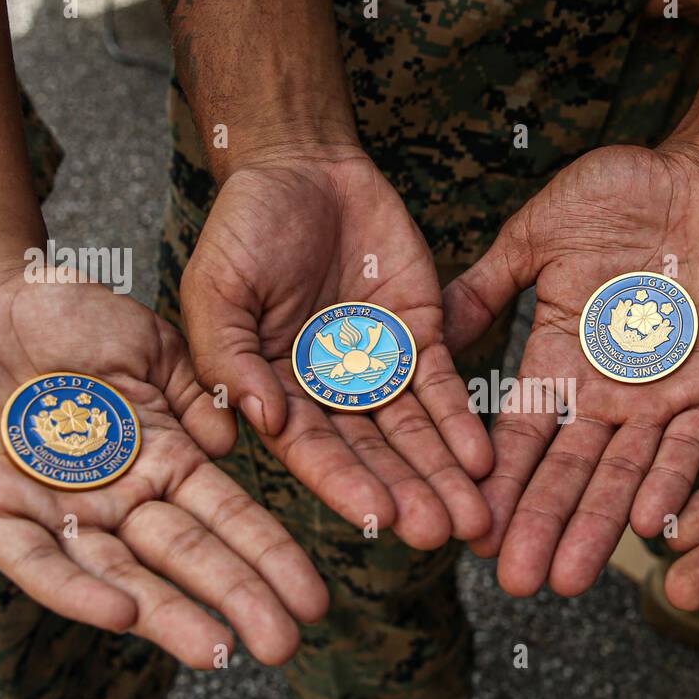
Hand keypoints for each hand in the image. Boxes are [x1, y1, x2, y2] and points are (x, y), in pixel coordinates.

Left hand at [0, 270, 326, 667]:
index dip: (270, 558)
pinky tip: (121, 614)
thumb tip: (232, 444)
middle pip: (186, 556)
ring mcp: (58, 508)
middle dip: (236, 600)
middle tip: (282, 646)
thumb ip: (197, 394)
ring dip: (167, 615)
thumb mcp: (152, 346)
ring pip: (119, 573)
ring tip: (216, 652)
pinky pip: (34, 560)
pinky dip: (74, 589)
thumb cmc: (68, 313)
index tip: (312, 600)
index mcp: (165, 461)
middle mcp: (119, 496)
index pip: (228, 520)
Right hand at [180, 148, 491, 550]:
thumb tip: (260, 424)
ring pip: (416, 432)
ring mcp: (378, 368)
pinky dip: (463, 421)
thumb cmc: (245, 226)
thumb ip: (228, 358)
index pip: (312, 450)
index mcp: (275, 392)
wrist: (304, 165)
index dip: (345, 483)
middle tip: (442, 532)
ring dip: (444, 474)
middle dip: (408, 493)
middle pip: (373, 453)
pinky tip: (482, 459)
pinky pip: (444, 385)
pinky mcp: (420, 337)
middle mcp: (330, 393)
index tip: (377, 519)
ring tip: (475, 516)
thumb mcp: (216, 288)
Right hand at [443, 144, 698, 595]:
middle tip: (516, 585)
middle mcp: (605, 392)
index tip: (465, 532)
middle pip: (567, 472)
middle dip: (541, 528)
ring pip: (624, 473)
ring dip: (596, 527)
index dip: (495, 485)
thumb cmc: (619, 195)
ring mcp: (661, 394)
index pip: (518, 437)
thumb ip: (487, 287)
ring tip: (569, 580)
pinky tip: (644, 527)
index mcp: (557, 361)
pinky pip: (691, 444)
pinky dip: (668, 482)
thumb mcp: (536, 237)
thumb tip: (427, 328)